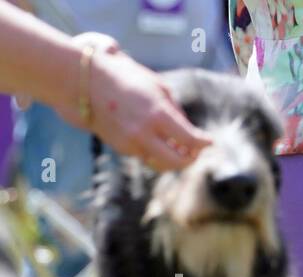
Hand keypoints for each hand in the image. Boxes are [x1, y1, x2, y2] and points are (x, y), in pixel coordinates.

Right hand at [70, 45, 210, 169]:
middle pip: (178, 161)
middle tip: (196, 152)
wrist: (83, 82)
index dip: (204, 143)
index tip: (210, 142)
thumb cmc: (125, 78)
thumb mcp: (157, 87)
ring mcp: (131, 143)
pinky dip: (155, 152)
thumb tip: (189, 132)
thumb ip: (175, 111)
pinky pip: (145, 156)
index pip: (190, 139)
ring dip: (174, 159)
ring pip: (161, 164)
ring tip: (180, 149)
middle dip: (191, 159)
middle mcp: (144, 133)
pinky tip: (158, 141)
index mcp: (157, 114)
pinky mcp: (121, 148)